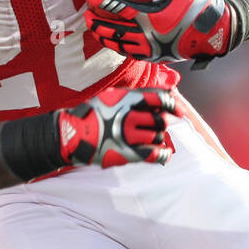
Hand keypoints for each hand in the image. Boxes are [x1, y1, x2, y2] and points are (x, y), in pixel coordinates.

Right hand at [56, 86, 176, 167]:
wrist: (71, 134)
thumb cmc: (93, 115)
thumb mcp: (111, 97)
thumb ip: (134, 96)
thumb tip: (162, 94)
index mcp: (126, 100)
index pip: (160, 99)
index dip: (172, 106)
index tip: (177, 112)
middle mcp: (128, 116)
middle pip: (160, 120)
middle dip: (159, 124)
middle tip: (153, 127)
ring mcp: (127, 135)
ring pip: (158, 137)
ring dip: (157, 138)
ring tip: (149, 139)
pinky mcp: (126, 153)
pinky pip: (155, 154)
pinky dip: (163, 154)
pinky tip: (164, 153)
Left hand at [86, 0, 231, 63]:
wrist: (217, 31)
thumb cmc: (200, 4)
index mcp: (151, 16)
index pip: (118, 7)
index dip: (101, 0)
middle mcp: (148, 35)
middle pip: (113, 31)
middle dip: (97, 24)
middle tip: (86, 17)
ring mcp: (152, 49)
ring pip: (121, 46)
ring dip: (106, 39)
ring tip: (97, 32)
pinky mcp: (158, 57)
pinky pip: (133, 54)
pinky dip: (121, 48)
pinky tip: (118, 43)